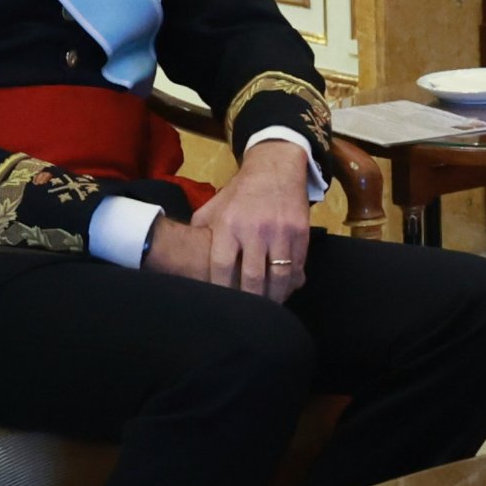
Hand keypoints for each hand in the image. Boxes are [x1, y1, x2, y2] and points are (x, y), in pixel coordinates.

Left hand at [176, 137, 316, 301]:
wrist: (276, 168)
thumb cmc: (240, 193)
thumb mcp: (214, 208)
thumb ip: (201, 233)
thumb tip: (183, 258)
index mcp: (229, 225)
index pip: (221, 267)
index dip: (220, 291)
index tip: (219, 305)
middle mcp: (256, 230)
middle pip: (253, 279)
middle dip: (250, 302)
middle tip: (245, 316)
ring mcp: (281, 232)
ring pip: (280, 277)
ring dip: (274, 298)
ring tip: (267, 310)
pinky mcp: (301, 233)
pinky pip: (298, 267)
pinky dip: (291, 284)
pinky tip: (283, 291)